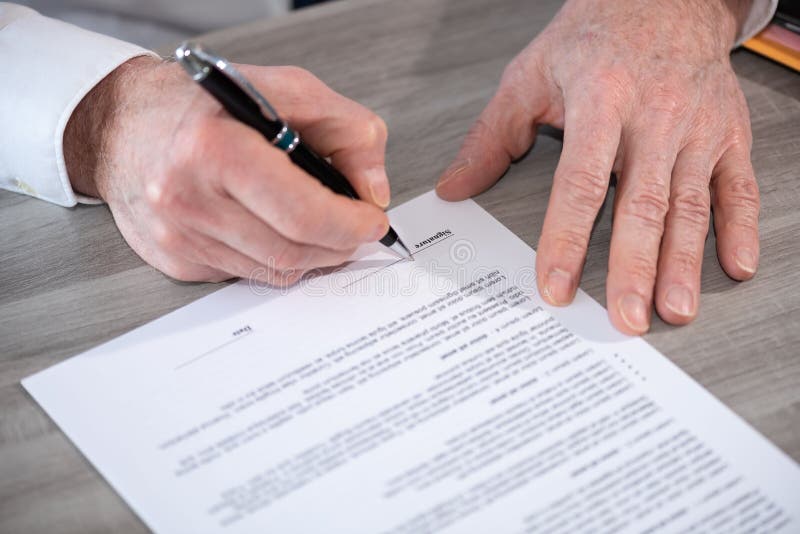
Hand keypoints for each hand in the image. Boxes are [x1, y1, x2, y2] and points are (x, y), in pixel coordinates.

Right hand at [65, 57, 390, 284]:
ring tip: (324, 229)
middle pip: (291, 251)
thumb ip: (347, 130)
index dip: (350, 225)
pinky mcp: (175, 260)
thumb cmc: (203, 105)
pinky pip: (246, 274)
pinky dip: (275, 258)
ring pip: (273, 271)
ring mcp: (177, 236)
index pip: (302, 213)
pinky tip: (276, 231)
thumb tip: (374, 191)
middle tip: (357, 230)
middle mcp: (187, 197)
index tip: (373, 221)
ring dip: (312, 256)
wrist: (122, 126)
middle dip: (339, 245)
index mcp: (214, 147)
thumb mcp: (286, 89)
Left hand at [436, 0, 759, 333]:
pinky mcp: (728, 132)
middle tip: (626, 319)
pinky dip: (742, 226)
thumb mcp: (529, 75)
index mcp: (600, 101)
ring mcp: (697, 127)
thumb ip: (491, 137)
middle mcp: (654, 117)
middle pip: (643, 204)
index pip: (580, 183)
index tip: (555, 286)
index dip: (567, 239)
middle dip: (634, 268)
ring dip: (684, 262)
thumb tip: (453, 189)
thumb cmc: (592, 37)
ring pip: (691, 204)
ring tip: (674, 310)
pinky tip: (737, 265)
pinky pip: (740, 185)